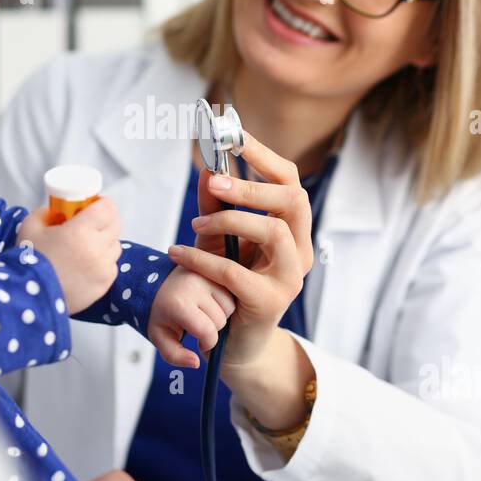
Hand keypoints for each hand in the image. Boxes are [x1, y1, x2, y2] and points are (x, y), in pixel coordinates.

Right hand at [17, 198, 120, 313]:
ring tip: (85, 247)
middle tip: (88, 225)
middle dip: (104, 221)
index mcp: (81, 231)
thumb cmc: (28, 260)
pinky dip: (103, 263)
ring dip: (105, 243)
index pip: (108, 208)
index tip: (92, 207)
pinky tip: (86, 265)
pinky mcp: (104, 285)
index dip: (101, 204)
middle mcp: (97, 249)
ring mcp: (103, 269)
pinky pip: (112, 266)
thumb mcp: (30, 227)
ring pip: (115, 246)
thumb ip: (46, 213)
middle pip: (115, 225)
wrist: (27, 297)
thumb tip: (57, 211)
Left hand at [148, 266, 235, 367]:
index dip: (207, 343)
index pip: (207, 332)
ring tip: (204, 313)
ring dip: (221, 315)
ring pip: (230, 306)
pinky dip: (224, 302)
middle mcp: (193, 285)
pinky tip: (210, 303)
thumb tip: (195, 362)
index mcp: (179, 304)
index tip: (199, 343)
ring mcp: (205, 274)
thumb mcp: (161, 337)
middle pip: (221, 320)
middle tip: (198, 325)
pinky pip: (231, 293)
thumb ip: (175, 356)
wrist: (154, 281)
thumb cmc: (160, 312)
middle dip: (213, 328)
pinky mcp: (213, 270)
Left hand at [166, 132, 313, 368]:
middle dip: (251, 187)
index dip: (264, 156)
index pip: (290, 181)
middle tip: (213, 183)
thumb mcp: (220, 239)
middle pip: (292, 202)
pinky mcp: (270, 303)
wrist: (233, 344)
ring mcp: (290, 278)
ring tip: (194, 226)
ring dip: (230, 221)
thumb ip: (216, 206)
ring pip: (273, 233)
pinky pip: (237, 273)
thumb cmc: (227, 285)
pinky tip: (179, 253)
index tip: (234, 136)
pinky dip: (204, 260)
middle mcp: (301, 250)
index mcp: (293, 228)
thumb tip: (210, 167)